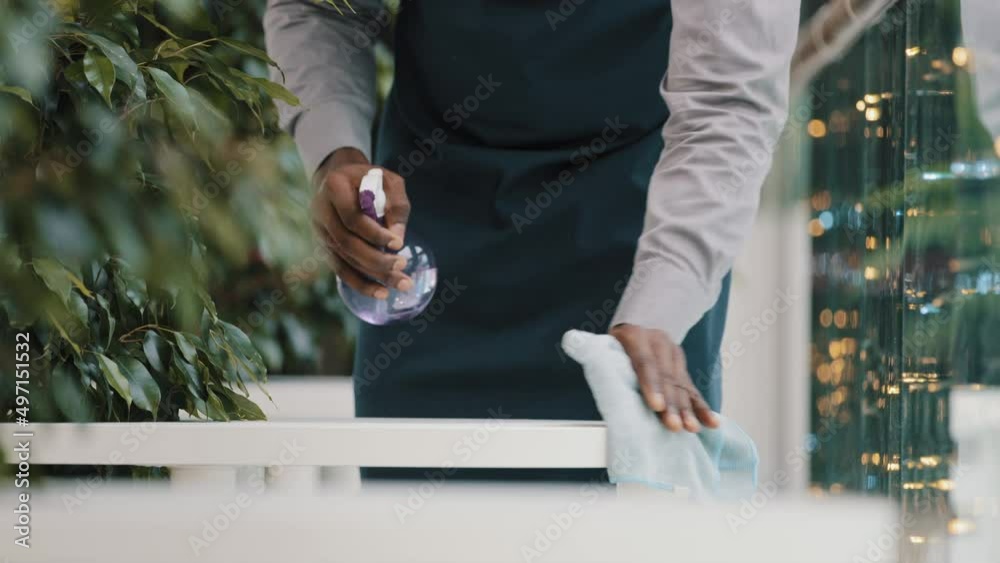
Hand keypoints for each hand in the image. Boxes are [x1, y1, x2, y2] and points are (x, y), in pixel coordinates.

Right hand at [311, 147, 411, 299]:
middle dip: (376, 260)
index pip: (352, 218)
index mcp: (334, 188)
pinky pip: (340, 270)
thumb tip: (398, 239)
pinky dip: (360, 283)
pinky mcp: (324, 246)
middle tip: (402, 267)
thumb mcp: (389, 181)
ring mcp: (319, 231)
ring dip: (373, 275)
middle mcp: (321, 210)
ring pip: (344, 260)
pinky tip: (381, 292)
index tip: (398, 244)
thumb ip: (396, 206)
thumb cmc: (370, 179)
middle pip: (346, 243)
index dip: (375, 234)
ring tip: (400, 284)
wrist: (340, 178)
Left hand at [609, 323, 718, 432]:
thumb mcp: (608, 350)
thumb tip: (614, 398)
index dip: (652, 385)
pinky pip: (692, 388)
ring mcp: (673, 354)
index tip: (657, 406)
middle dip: (672, 404)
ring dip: (688, 409)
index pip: (645, 362)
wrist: (633, 325)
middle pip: (667, 377)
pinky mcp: (682, 366)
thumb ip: (612, 368)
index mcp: (636, 337)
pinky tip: (711, 421)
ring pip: (682, 384)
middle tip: (674, 425)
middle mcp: (659, 343)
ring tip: (691, 428)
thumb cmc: (614, 347)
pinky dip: (701, 406)